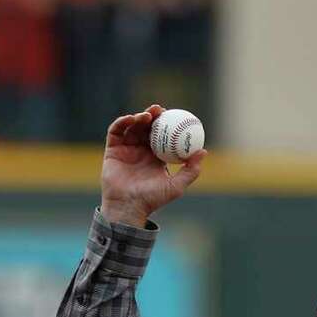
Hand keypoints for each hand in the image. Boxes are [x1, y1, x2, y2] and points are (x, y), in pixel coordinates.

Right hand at [100, 105, 205, 227]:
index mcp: (155, 157)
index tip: (174, 115)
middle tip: (160, 110)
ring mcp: (126, 149)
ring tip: (147, 116)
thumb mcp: (177, 186)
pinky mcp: (112, 150)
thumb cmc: (153, 199)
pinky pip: (116, 131)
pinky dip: (123, 122)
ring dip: (139, 117)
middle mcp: (141, 151)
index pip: (162, 135)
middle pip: (147, 127)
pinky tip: (132, 119)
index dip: (167, 123)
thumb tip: (203, 152)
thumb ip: (191, 171)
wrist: (129, 207)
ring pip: (132, 127)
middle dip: (153, 115)